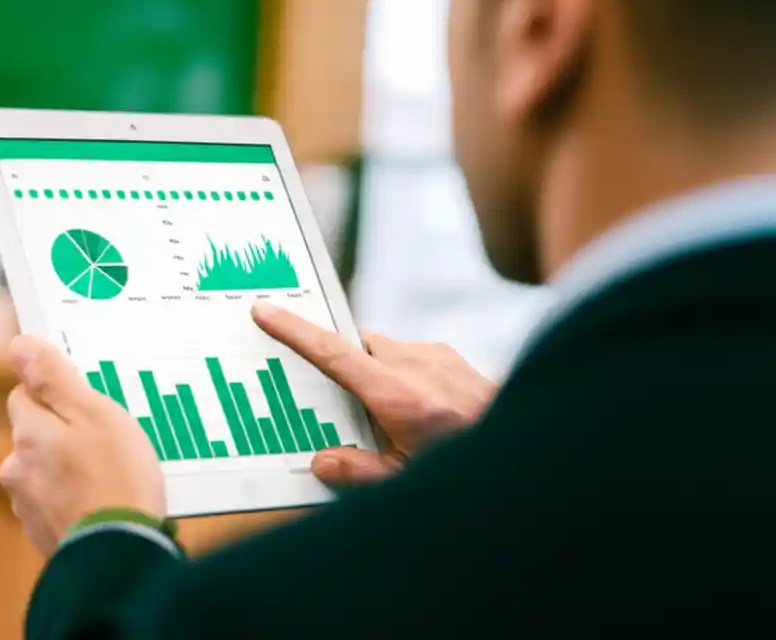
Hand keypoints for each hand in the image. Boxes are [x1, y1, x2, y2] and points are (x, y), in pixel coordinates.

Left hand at [0, 336, 165, 553]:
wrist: (120, 556)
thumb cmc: (115, 479)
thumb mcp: (94, 413)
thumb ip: (53, 378)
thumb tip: (18, 344)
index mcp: (28, 434)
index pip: (24, 394)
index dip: (54, 391)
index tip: (85, 398)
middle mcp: (17, 469)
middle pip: (34, 435)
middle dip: (61, 433)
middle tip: (106, 438)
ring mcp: (28, 506)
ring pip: (44, 471)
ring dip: (67, 469)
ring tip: (110, 476)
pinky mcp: (44, 536)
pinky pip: (57, 505)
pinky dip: (74, 501)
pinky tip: (103, 504)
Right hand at [252, 301, 496, 485]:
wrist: (528, 451)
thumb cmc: (466, 468)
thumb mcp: (406, 484)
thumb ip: (359, 473)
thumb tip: (320, 461)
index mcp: (396, 395)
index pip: (332, 354)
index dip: (294, 332)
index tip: (265, 310)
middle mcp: (414, 365)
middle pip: (355, 347)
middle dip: (340, 365)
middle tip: (337, 402)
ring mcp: (436, 356)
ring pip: (383, 351)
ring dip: (374, 374)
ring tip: (386, 418)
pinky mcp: (452, 357)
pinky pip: (411, 356)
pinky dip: (400, 376)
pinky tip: (416, 412)